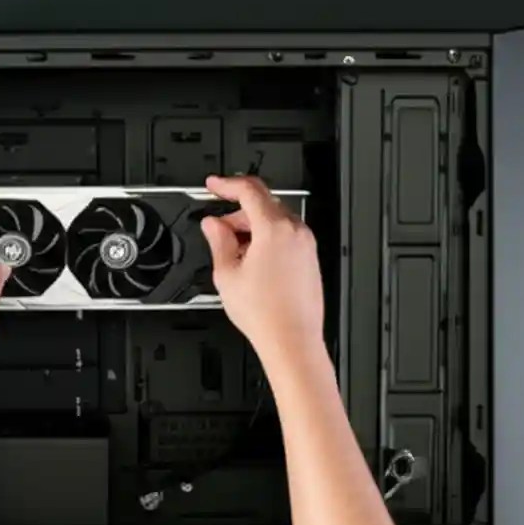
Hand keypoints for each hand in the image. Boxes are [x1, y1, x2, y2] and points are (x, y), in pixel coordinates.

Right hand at [200, 175, 324, 364]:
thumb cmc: (265, 314)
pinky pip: (286, 235)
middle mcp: (296, 232)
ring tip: (234, 252)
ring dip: (252, 227)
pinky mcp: (310, 258)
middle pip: (263, 204)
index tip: (214, 186)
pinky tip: (252, 261)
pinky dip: (267, 238)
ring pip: (275, 220)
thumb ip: (218, 240)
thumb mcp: (227, 273)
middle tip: (218, 229)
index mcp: (274, 230)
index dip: (226, 184)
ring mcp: (306, 245)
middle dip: (237, 213)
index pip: (249, 190)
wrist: (292, 341)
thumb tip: (213, 225)